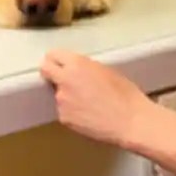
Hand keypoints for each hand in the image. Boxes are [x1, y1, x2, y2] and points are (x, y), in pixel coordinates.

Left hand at [39, 49, 156, 148]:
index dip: (56, 59)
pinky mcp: (63, 117)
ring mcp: (62, 100)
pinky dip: (71, 112)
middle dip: (51, 72)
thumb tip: (77, 70)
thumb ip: (85, 67)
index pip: (53, 54)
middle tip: (60, 77)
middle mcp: (65, 80)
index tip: (56, 62)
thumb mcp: (107, 70)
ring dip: (66, 95)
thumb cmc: (126, 97)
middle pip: (45, 70)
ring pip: (56, 93)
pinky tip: (88, 114)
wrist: (130, 121)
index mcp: (77, 64)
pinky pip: (63, 110)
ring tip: (88, 102)